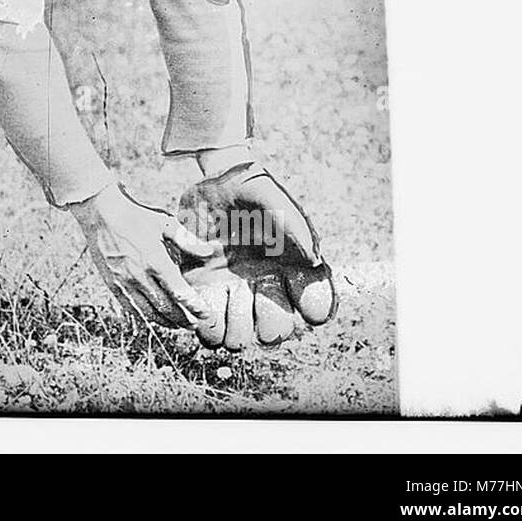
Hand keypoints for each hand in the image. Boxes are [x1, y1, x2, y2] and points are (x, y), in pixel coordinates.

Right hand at [68, 182, 222, 329]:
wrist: (101, 213)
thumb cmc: (135, 216)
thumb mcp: (164, 223)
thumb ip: (187, 240)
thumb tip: (209, 251)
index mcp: (156, 261)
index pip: (180, 293)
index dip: (195, 307)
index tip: (206, 315)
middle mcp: (140, 276)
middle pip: (166, 308)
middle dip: (183, 319)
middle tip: (194, 325)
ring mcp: (125, 282)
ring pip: (148, 312)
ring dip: (165, 322)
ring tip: (177, 325)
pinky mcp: (113, 284)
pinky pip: (131, 308)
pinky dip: (145, 316)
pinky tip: (153, 317)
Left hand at [176, 162, 336, 348]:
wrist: (211, 183)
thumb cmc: (250, 189)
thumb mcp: (273, 199)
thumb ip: (292, 223)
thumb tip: (312, 259)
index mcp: (293, 269)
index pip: (316, 303)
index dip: (315, 309)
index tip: (307, 303)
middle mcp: (267, 288)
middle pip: (276, 330)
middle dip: (269, 325)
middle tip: (256, 297)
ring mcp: (235, 294)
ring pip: (241, 337)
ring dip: (236, 329)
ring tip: (228, 296)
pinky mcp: (206, 293)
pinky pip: (210, 327)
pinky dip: (208, 325)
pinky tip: (206, 303)